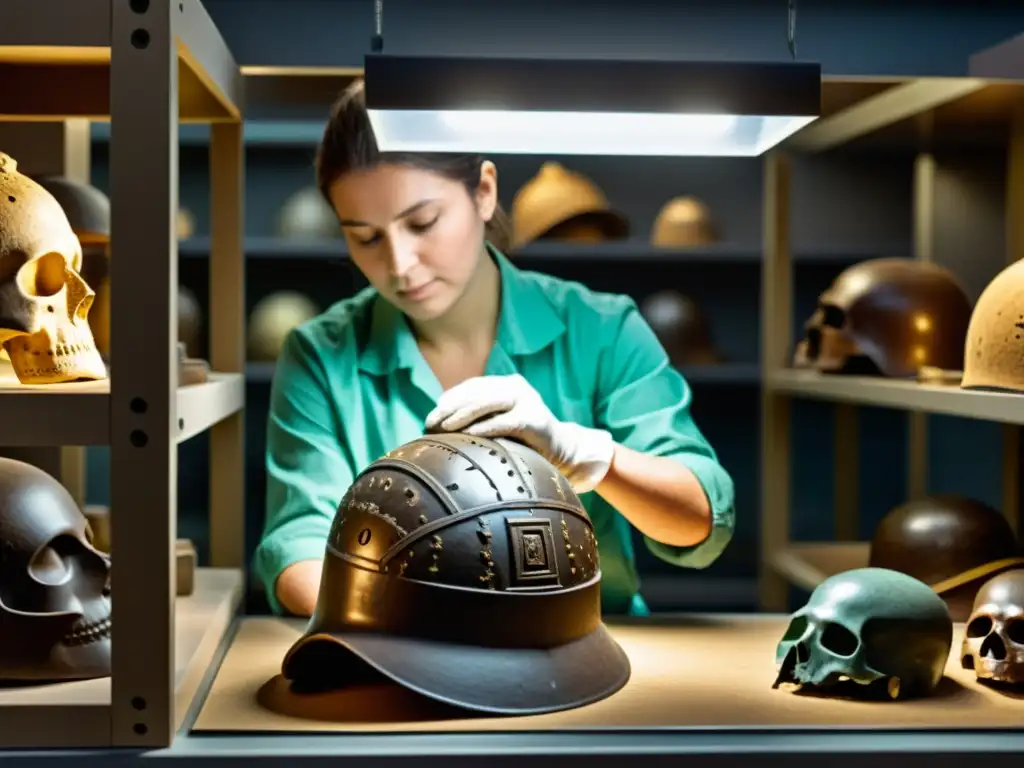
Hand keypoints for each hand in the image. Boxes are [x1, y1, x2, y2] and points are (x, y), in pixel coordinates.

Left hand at [424, 374, 613, 492]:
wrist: (564, 452)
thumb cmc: (525, 441)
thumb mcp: (500, 422)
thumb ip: (479, 417)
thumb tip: (439, 422)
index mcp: (507, 384)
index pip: (472, 387)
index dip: (449, 399)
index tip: (431, 416)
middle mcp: (517, 387)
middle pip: (476, 392)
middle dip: (450, 408)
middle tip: (430, 423)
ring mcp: (527, 401)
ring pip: (487, 402)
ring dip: (462, 415)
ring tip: (444, 428)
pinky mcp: (534, 419)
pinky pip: (503, 421)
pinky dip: (483, 428)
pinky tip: (467, 435)